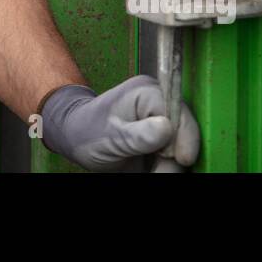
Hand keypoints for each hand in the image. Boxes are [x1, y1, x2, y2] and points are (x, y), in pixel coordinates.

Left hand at [40, 76, 199, 171]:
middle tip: (158, 170)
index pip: (179, 113)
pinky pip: (173, 157)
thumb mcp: (111, 136)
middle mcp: (158, 104)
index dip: (184, 137)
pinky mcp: (160, 139)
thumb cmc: (87, 131)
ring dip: (170, 166)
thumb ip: (138, 134)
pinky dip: (166, 167)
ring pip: (181, 149)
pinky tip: (152, 169)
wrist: (77, 140)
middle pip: (184, 132)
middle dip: (175, 157)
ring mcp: (160, 122)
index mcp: (146, 92)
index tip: (180, 159)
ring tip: (151, 170)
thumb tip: (167, 127)